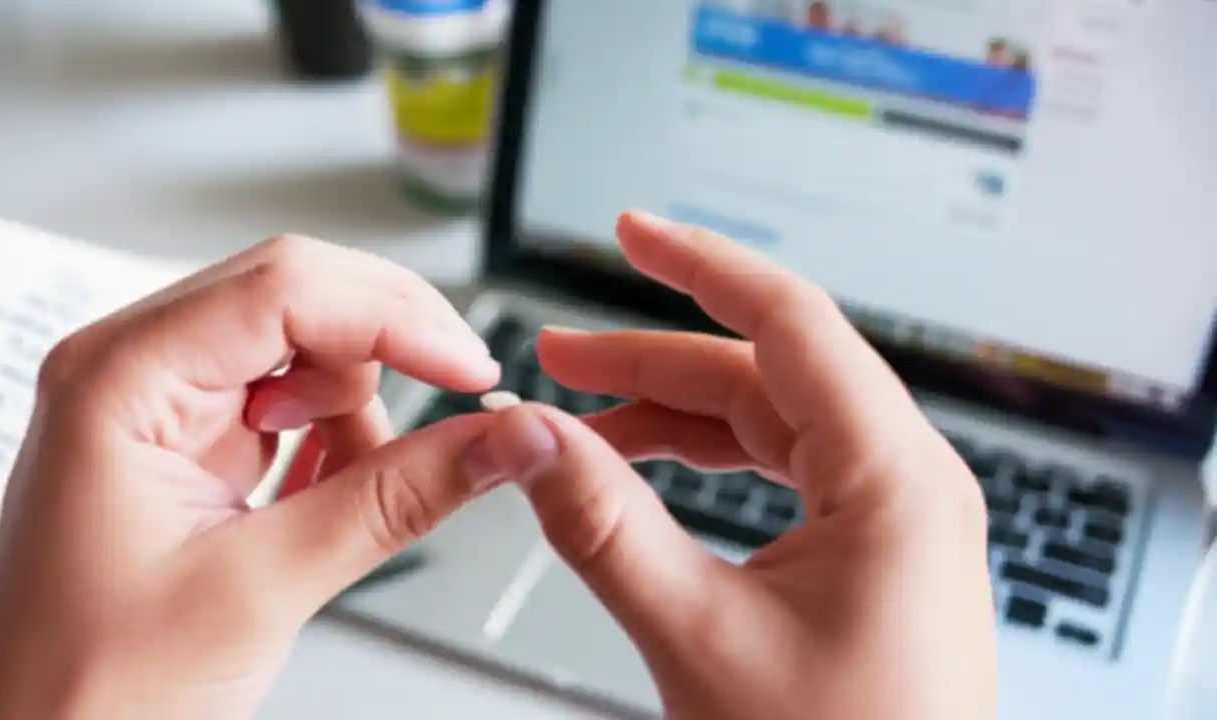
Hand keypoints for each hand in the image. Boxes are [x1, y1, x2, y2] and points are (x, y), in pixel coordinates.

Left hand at [0, 236, 504, 719]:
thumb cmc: (92, 690)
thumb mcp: (263, 588)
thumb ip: (395, 499)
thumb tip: (502, 440)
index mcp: (118, 379)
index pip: (283, 291)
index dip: (395, 319)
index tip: (471, 370)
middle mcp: (134, 372)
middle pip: (297, 298)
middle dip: (388, 346)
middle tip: (462, 398)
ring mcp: (162, 407)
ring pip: (304, 348)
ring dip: (359, 406)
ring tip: (353, 489)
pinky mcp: (190, 445)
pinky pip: (292, 402)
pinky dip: (337, 440)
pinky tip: (328, 494)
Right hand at [463, 213, 995, 719]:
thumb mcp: (700, 640)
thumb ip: (606, 530)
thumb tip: (535, 441)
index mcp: (895, 481)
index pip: (790, 322)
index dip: (698, 264)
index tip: (631, 230)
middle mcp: (907, 482)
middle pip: (768, 372)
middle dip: (655, 360)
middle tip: (560, 357)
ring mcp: (894, 515)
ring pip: (770, 421)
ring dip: (674, 413)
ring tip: (584, 421)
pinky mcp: (871, 549)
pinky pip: (782, 469)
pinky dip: (706, 460)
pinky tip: (645, 467)